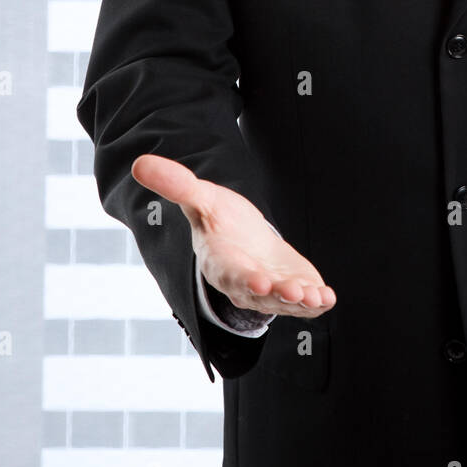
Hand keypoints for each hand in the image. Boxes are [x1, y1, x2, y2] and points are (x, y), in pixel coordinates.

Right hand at [131, 154, 335, 318]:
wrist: (243, 237)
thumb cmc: (219, 221)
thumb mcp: (200, 197)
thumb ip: (176, 184)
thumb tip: (139, 163)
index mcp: (221, 263)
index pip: (232, 275)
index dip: (246, 280)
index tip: (260, 281)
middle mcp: (246, 283)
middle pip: (262, 295)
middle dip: (279, 295)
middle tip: (295, 293)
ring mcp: (272, 289)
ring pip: (286, 303)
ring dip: (302, 302)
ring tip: (316, 297)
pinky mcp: (294, 287)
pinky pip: (305, 301)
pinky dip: (317, 303)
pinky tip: (328, 297)